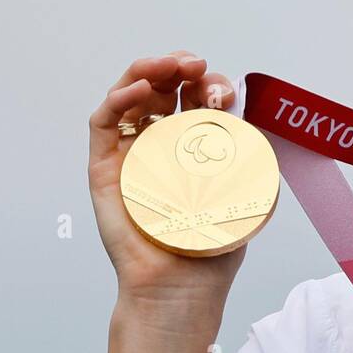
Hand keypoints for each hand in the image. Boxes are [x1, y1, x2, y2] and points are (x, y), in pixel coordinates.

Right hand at [88, 51, 246, 326]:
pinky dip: (118, 98)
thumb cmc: (211, 249)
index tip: (223, 88)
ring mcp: (130, 156)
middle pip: (163, 91)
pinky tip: (139, 90)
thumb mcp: (244, 193)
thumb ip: (247, 154)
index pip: (196, 102)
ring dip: (148, 72)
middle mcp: (160, 148)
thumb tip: (248, 113)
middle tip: (195, 64)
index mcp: (194, 151)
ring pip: (130, 98)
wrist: (179, 288)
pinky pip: (104, 123)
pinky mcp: (104, 169)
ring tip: (169, 65)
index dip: (208, 85)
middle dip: (179, 69)